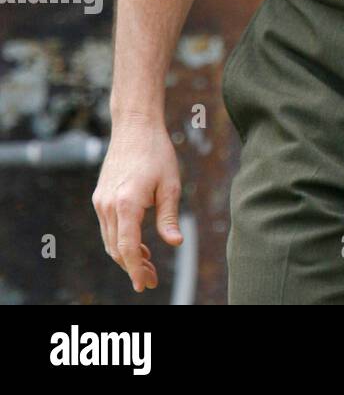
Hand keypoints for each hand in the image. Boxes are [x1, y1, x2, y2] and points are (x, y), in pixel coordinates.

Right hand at [92, 117, 184, 292]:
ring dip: (126, 256)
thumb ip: (169, 217)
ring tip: (147, 265)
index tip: (146, 284)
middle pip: (116, 248)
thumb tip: (175, 243)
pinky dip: (120, 240)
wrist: (135, 127)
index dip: (136, 269)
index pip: (127, 248)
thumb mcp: (171, 185)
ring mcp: (101, 201)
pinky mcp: (100, 197)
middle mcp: (108, 205)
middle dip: (133, 267)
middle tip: (151, 280)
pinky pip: (108, 227)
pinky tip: (138, 244)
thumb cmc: (157, 153)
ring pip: (109, 240)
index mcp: (126, 204)